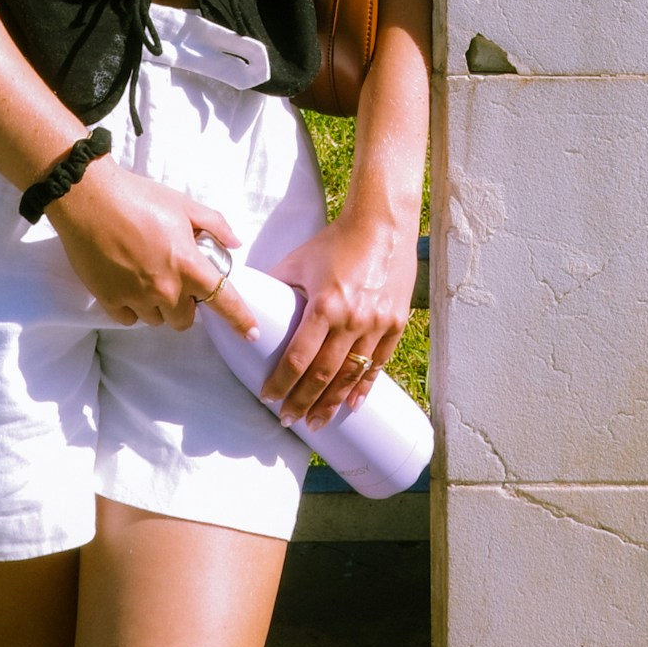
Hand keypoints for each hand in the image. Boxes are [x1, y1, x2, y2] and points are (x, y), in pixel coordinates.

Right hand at [46, 155, 237, 327]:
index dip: (240, 319)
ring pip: (157, 320)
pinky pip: (130, 319)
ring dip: (159, 306)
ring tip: (149, 276)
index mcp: (188, 265)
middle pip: (185, 320)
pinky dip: (133, 308)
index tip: (250, 333)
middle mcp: (165, 288)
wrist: (90, 199)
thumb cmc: (140, 197)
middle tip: (177, 279)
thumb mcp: (184, 205)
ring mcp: (135, 297)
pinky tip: (129, 284)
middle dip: (186, 305)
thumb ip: (215, 225)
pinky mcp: (109, 300)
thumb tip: (235, 243)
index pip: (223, 301)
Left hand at [263, 209, 415, 425]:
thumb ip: (276, 286)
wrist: (382, 223)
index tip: (268, 398)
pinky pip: (378, 364)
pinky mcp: (395, 323)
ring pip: (351, 376)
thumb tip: (252, 305)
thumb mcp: (298, 260)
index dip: (281, 383)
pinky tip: (351, 405)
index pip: (298, 358)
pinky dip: (364, 387)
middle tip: (287, 420)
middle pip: (323, 374)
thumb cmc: (336, 240)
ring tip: (316, 423)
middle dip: (302, 402)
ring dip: (331, 403)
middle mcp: (352, 319)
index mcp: (325, 305)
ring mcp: (377, 324)